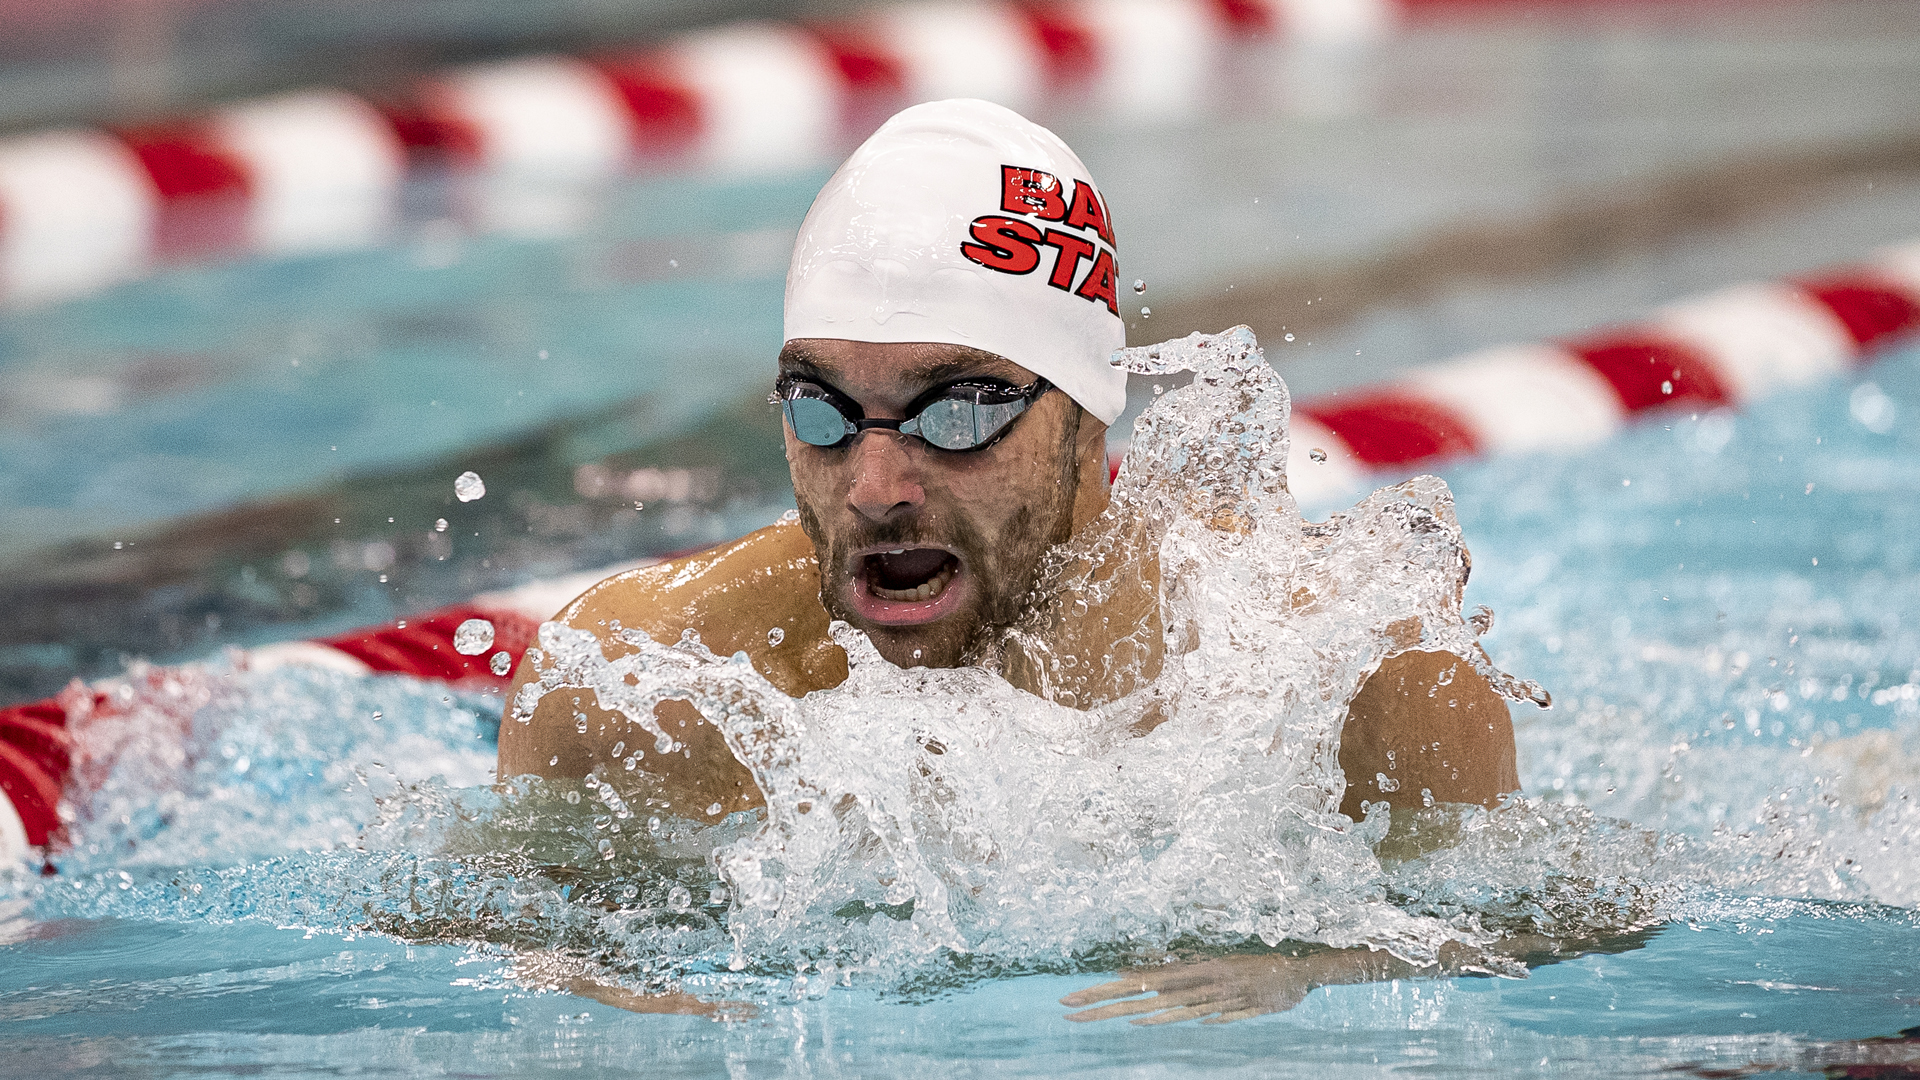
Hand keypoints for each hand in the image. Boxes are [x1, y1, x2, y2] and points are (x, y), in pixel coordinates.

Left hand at [1060, 953, 1324, 1024]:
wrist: (1300, 969)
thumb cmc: (1255, 970)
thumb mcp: (1215, 969)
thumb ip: (1184, 978)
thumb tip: (1150, 987)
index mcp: (1189, 969)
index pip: (1136, 980)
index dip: (1103, 989)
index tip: (1071, 998)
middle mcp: (1195, 979)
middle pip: (1140, 992)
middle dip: (1102, 1000)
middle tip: (1066, 1006)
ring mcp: (1213, 993)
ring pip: (1163, 1003)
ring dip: (1126, 1009)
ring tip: (1095, 1014)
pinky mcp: (1233, 1005)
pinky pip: (1196, 1012)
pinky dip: (1170, 1015)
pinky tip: (1146, 1021)